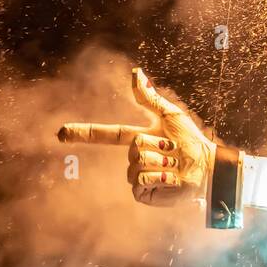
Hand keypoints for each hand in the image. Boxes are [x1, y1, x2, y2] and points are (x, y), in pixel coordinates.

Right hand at [58, 68, 214, 205]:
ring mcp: (137, 177)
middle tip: (173, 150)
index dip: (83, 133)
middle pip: (132, 146)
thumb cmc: (192, 140)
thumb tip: (135, 72)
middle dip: (157, 146)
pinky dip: (159, 178)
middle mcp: (135, 158)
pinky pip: (141, 182)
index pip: (106, 135)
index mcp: (137, 138)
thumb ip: (149, 97)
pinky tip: (171, 179)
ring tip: (174, 165)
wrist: (207, 166)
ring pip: (137, 164)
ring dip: (161, 162)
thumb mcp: (170, 115)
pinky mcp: (144, 194)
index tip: (60, 133)